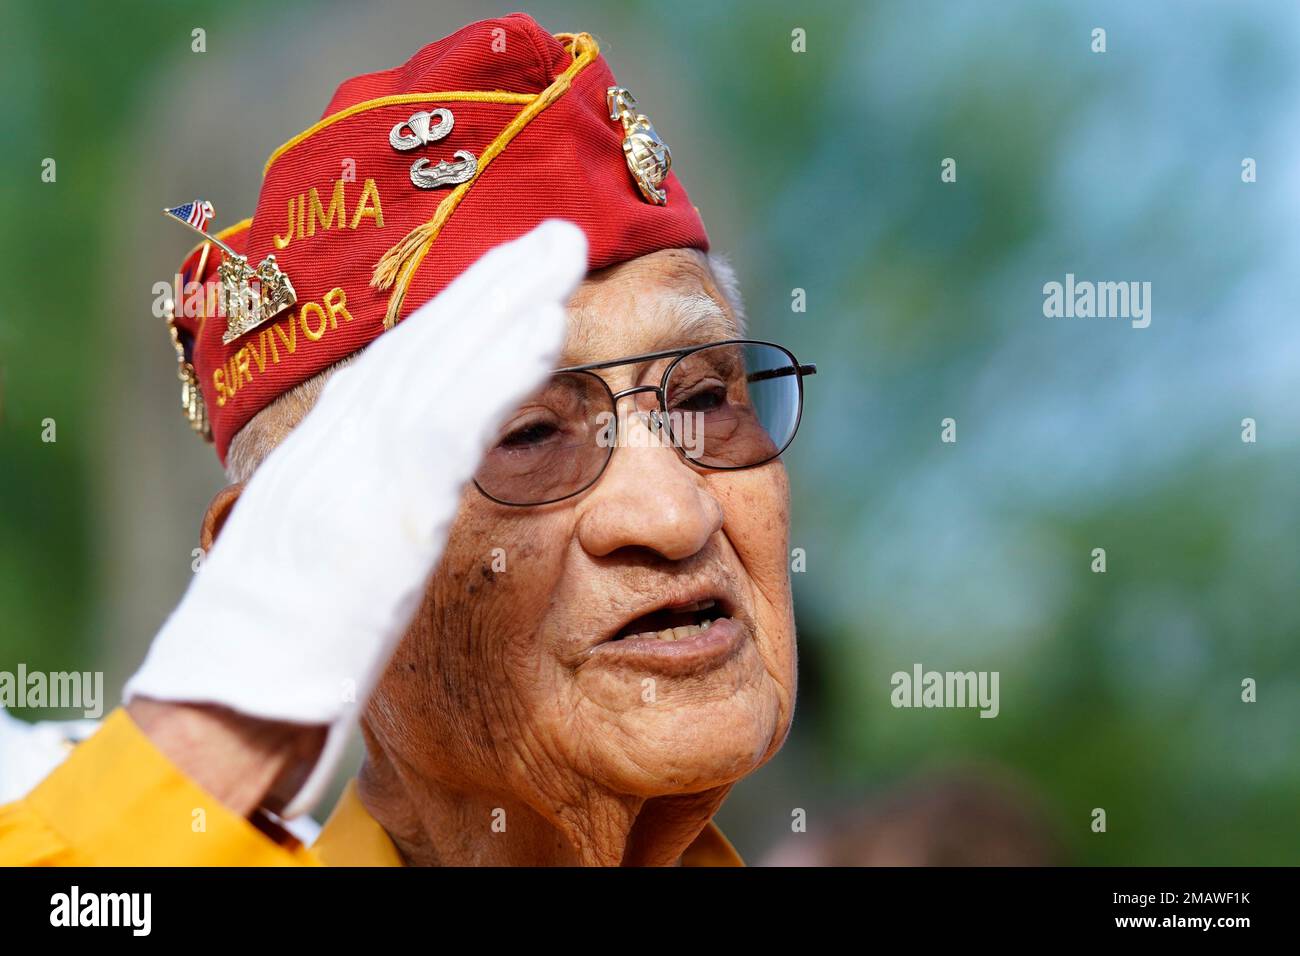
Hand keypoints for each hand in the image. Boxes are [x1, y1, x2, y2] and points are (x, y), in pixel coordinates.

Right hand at [125, 220, 586, 817]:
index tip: (500, 277)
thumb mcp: (297, 575)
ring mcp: (358, 472)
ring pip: (442, 365)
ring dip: (506, 303)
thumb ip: (347, 529)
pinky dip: (501, 371)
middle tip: (550, 234)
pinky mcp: (390, 510)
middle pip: (422, 345)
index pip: (393, 368)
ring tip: (563, 254)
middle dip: (488, 283)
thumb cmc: (258, 665)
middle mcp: (334, 449)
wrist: (222, 712)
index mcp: (315, 463)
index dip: (453, 315)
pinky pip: (455, 424)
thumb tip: (381, 517)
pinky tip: (547, 330)